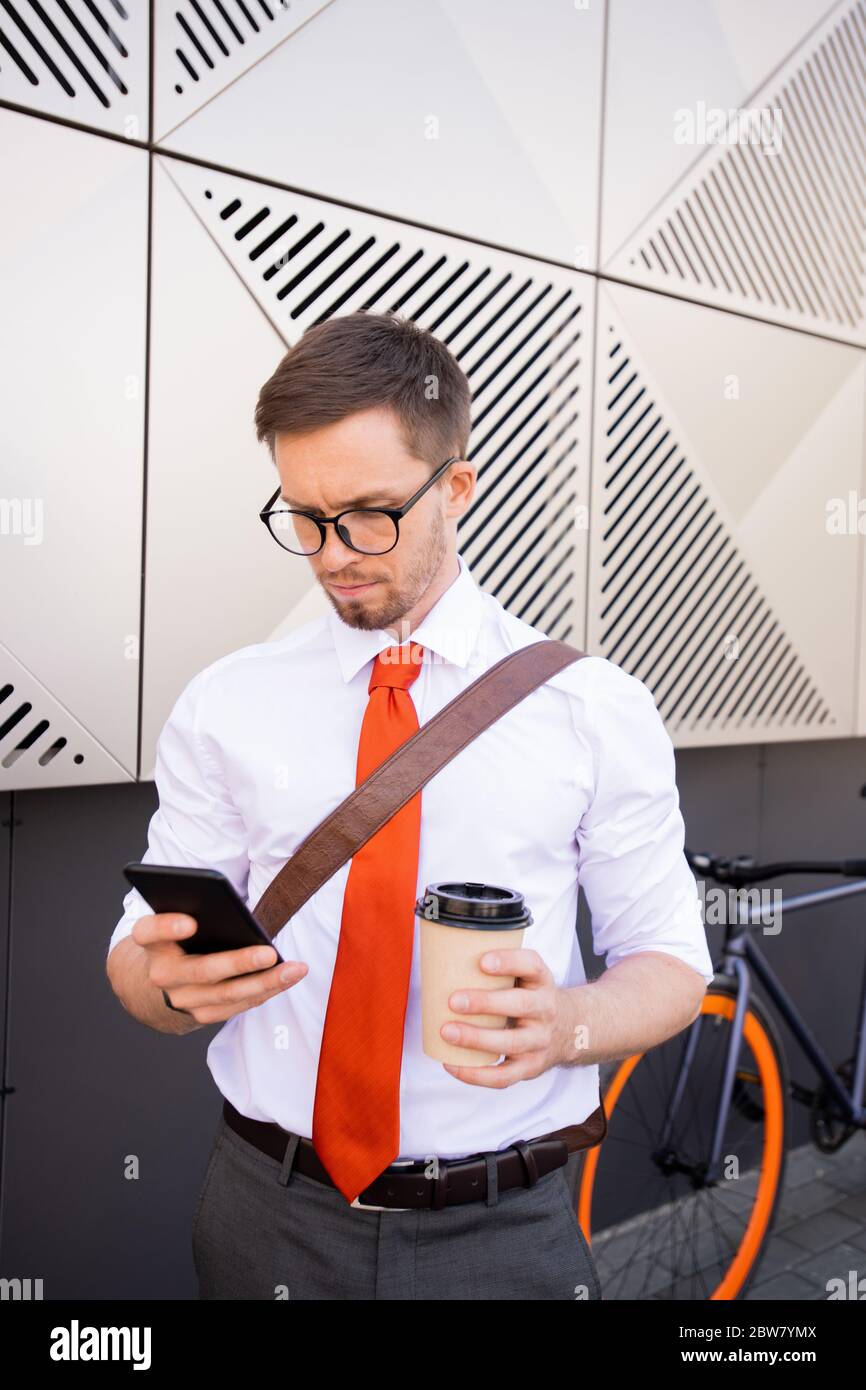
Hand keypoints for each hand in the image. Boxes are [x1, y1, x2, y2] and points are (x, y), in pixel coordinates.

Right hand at [134, 913, 307, 1024]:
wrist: (160, 981)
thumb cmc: (179, 939)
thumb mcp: (177, 920)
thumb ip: (194, 908)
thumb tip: (232, 906)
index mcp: (152, 942)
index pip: (149, 932)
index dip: (167, 927)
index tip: (190, 922)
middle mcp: (162, 974)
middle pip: (201, 970)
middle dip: (238, 963)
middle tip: (268, 953)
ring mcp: (182, 999)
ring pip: (226, 994)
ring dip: (265, 982)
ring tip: (294, 969)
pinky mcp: (201, 1015)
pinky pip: (238, 1005)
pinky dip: (266, 992)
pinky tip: (288, 978)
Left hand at [440, 948, 569, 1087]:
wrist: (569, 1030)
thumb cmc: (532, 997)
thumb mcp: (527, 976)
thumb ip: (499, 968)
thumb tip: (445, 957)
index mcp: (542, 982)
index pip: (532, 966)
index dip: (509, 962)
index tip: (483, 961)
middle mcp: (545, 1010)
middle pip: (522, 1005)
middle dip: (486, 1003)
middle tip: (454, 1000)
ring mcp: (539, 1042)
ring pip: (511, 1042)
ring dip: (476, 1038)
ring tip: (447, 1031)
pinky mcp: (529, 1067)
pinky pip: (503, 1076)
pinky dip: (475, 1074)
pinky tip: (451, 1064)